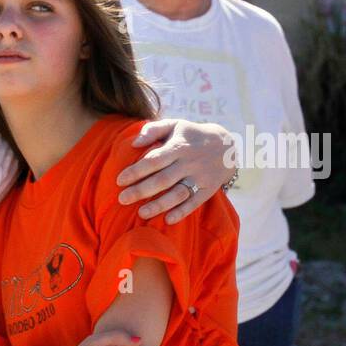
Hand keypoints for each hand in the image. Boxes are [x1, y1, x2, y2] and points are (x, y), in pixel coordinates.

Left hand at [115, 119, 234, 223]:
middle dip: (141, 190)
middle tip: (122, 199)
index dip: (136, 171)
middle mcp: (189, 163)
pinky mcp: (208, 190)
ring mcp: (199, 177)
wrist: (226, 145)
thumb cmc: (191, 135)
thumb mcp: (175, 125)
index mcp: (178, 146)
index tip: (119, 180)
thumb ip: (153, 130)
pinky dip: (182, 212)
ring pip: (178, 194)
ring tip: (141, 213)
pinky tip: (168, 220)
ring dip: (159, 205)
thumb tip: (134, 143)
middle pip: (163, 179)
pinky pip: (194, 203)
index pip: (154, 160)